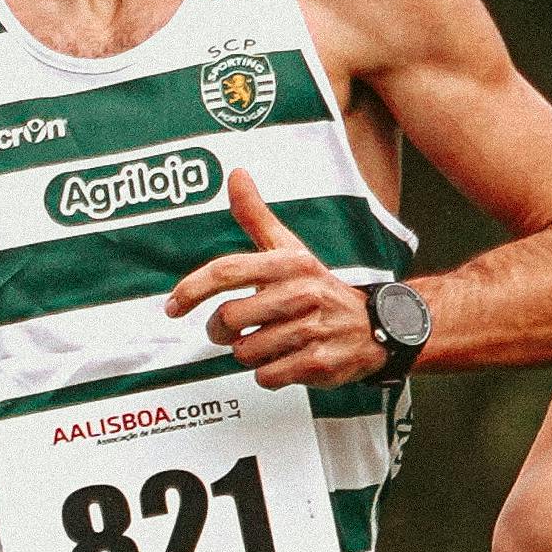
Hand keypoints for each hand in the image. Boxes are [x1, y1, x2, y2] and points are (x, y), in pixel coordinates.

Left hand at [166, 172, 380, 387]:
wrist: (378, 327)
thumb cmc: (320, 287)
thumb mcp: (291, 249)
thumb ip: (257, 217)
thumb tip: (236, 175)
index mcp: (290, 263)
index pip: (228, 271)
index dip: (192, 289)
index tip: (173, 306)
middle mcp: (302, 293)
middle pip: (229, 318)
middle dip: (221, 331)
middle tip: (232, 331)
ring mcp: (312, 329)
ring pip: (246, 351)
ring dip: (248, 353)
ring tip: (271, 342)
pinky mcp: (318, 363)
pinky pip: (267, 376)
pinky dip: (268, 374)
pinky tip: (286, 360)